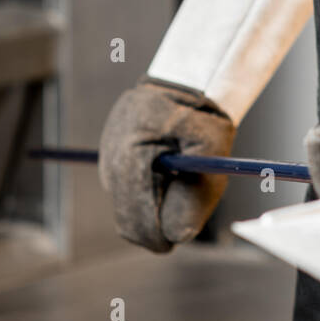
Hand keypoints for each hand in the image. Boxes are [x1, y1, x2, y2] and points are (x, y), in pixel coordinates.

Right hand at [98, 78, 235, 252]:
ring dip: (153, 207)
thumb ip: (195, 194)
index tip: (179, 236)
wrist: (187, 83)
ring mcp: (107, 159)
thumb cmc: (202, 115)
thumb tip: (177, 236)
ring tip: (179, 179)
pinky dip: (148, 193)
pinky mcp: (112, 162)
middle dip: (155, 225)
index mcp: (131, 151)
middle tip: (184, 215)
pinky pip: (128, 193)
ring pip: (127, 208)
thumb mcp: (211, 146)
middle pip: (126, 219)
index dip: (158, 234)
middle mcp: (111, 158)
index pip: (134, 215)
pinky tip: (166, 172)